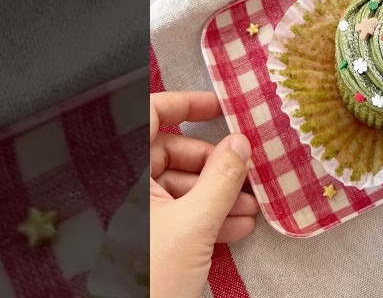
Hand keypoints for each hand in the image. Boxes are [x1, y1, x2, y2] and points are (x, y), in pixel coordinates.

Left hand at [150, 91, 258, 297]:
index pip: (150, 118)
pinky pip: (186, 214)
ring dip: (221, 194)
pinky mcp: (156, 238)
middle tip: (246, 170)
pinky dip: (212, 217)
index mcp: (130, 176)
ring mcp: (144, 215)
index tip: (218, 104)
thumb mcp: (195, 224)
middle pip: (176, 154)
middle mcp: (132, 190)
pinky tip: (239, 227)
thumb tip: (240, 143)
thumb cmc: (151, 278)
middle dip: (215, 163)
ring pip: (185, 187)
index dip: (183, 104)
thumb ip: (221, 179)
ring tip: (252, 207)